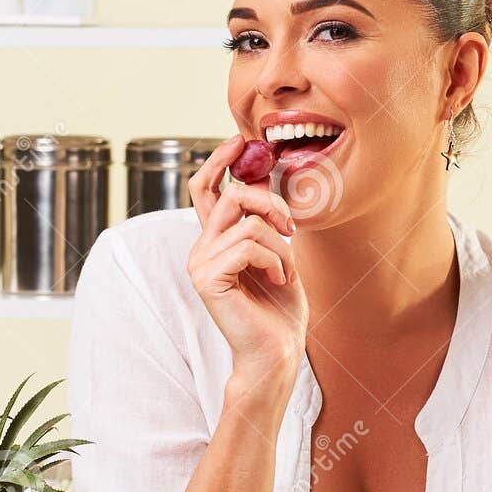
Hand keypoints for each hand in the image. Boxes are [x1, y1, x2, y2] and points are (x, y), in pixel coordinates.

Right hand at [186, 135, 307, 383]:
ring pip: (248, 221)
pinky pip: (249, 245)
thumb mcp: (278, 252)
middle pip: (233, 195)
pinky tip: (278, 282)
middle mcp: (201, 249)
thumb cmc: (280, 309)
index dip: (220, 160)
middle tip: (292, 229)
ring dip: (281, 246)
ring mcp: (200, 263)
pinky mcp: (207, 278)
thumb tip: (260, 171)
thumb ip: (264, 218)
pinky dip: (275, 261)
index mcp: (215, 241)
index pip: (206, 189)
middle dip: (271, 203)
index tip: (241, 139)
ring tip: (284, 273)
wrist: (277, 352)